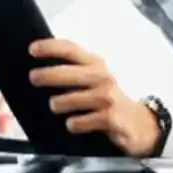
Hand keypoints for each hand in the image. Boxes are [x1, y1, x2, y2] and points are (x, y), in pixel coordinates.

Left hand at [27, 39, 159, 156]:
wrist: (140, 123)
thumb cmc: (108, 98)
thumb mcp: (94, 78)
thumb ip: (73, 70)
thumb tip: (40, 68)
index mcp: (96, 64)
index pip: (71, 49)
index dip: (51, 47)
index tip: (32, 49)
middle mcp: (102, 77)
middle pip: (70, 73)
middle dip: (48, 75)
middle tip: (33, 78)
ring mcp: (107, 98)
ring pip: (73, 99)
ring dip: (59, 103)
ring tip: (55, 105)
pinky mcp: (110, 118)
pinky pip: (82, 121)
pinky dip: (74, 124)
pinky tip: (72, 124)